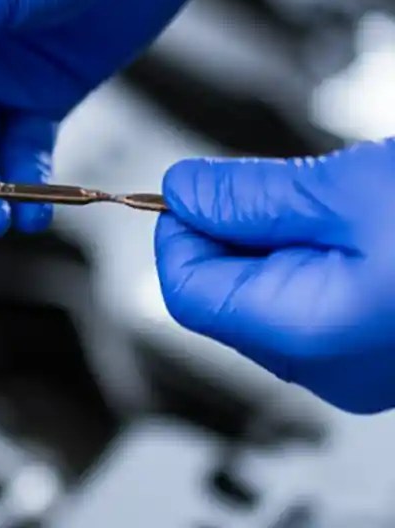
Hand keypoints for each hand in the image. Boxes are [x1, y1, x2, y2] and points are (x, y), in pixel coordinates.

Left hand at [157, 140, 394, 413]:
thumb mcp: (350, 192)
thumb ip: (251, 197)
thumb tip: (182, 192)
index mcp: (303, 336)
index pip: (184, 290)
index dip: (181, 229)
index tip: (201, 187)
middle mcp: (328, 369)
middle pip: (225, 294)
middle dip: (236, 230)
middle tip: (288, 188)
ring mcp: (360, 365)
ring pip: (273, 294)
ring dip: (283, 240)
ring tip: (339, 206)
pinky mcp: (384, 348)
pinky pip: (320, 301)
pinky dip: (322, 257)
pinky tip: (364, 226)